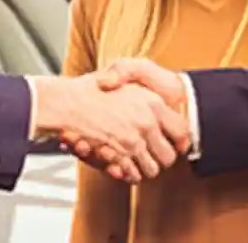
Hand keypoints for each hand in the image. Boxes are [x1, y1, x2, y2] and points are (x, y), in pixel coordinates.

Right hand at [31, 73, 186, 182]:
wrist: (65, 103)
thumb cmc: (91, 88)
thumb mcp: (125, 72)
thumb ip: (149, 84)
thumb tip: (168, 104)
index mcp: (153, 104)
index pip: (182, 131)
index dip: (179, 139)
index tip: (174, 141)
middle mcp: (146, 125)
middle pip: (169, 156)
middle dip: (162, 157)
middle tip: (153, 152)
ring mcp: (132, 144)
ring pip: (152, 169)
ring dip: (145, 166)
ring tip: (137, 158)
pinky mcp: (117, 158)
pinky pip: (133, 175)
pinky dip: (129, 174)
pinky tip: (123, 163)